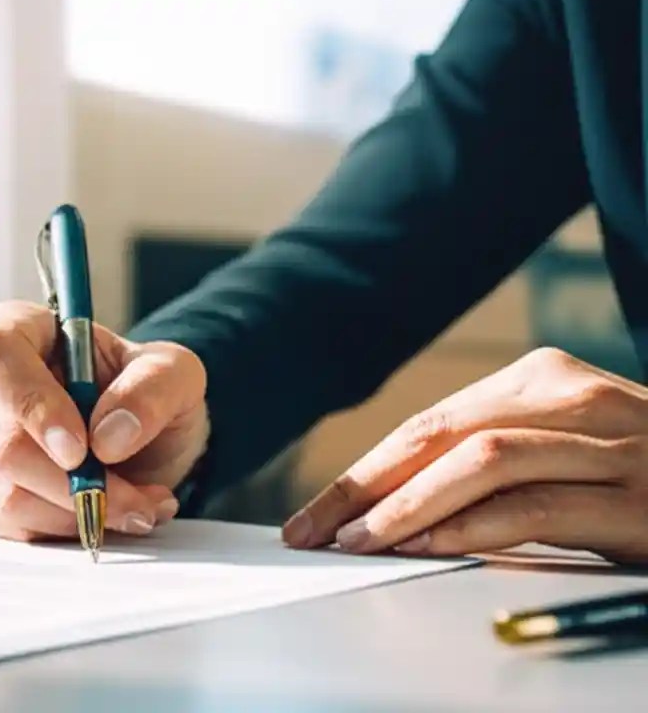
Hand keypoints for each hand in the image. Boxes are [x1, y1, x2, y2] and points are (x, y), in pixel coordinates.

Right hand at [0, 301, 208, 541]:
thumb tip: (109, 436)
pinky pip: (9, 524)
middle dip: (72, 482)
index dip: (33, 404)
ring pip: (6, 493)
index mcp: (13, 327)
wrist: (134, 440)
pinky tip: (100, 512)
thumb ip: (153, 389)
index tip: (80, 449)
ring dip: (79, 510)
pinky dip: (64, 529)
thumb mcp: (175, 375)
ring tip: (135, 504)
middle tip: (135, 498)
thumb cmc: (142, 392)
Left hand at [283, 347, 647, 564]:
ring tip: (358, 542)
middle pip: (440, 436)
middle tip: (311, 531)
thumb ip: (491, 459)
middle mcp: (575, 398)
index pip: (429, 425)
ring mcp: (613, 445)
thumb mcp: (560, 449)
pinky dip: (470, 526)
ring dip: (406, 506)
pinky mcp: (638, 499)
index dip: (362, 472)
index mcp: (544, 379)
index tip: (312, 514)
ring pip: (481, 461)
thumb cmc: (635, 475)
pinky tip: (427, 546)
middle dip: (363, 488)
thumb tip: (386, 503)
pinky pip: (534, 506)